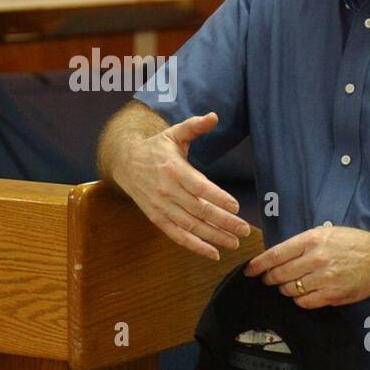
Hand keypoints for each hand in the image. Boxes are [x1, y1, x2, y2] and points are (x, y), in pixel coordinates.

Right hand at [113, 111, 251, 259]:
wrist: (125, 162)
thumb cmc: (156, 148)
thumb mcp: (174, 133)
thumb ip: (195, 126)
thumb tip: (214, 116)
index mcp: (174, 169)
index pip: (199, 187)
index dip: (217, 198)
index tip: (236, 207)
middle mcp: (167, 190)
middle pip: (198, 210)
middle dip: (223, 222)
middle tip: (244, 230)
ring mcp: (161, 207)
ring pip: (190, 226)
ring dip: (213, 236)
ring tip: (234, 242)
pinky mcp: (156, 218)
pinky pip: (177, 235)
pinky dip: (195, 246)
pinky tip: (213, 253)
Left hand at [244, 224, 369, 308]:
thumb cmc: (352, 243)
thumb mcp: (325, 233)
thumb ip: (301, 244)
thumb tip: (276, 256)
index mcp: (311, 240)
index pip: (275, 254)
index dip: (258, 264)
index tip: (249, 270)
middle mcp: (315, 259)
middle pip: (279, 274)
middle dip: (269, 278)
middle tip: (269, 279)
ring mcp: (323, 278)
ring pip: (289, 289)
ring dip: (285, 289)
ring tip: (290, 285)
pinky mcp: (331, 295)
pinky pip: (304, 302)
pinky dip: (299, 299)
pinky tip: (302, 294)